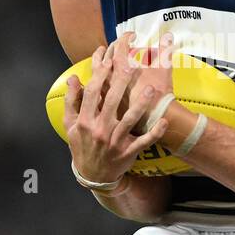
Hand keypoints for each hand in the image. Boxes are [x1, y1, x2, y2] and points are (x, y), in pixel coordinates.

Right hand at [63, 34, 170, 184]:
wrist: (93, 175)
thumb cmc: (82, 145)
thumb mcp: (70, 125)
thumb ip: (71, 101)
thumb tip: (73, 79)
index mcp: (84, 121)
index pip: (92, 93)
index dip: (99, 74)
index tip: (108, 58)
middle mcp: (99, 130)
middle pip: (111, 101)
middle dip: (122, 82)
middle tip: (132, 64)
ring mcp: (114, 142)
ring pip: (129, 120)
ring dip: (140, 104)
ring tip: (151, 88)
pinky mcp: (128, 152)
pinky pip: (143, 142)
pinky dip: (154, 133)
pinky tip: (164, 122)